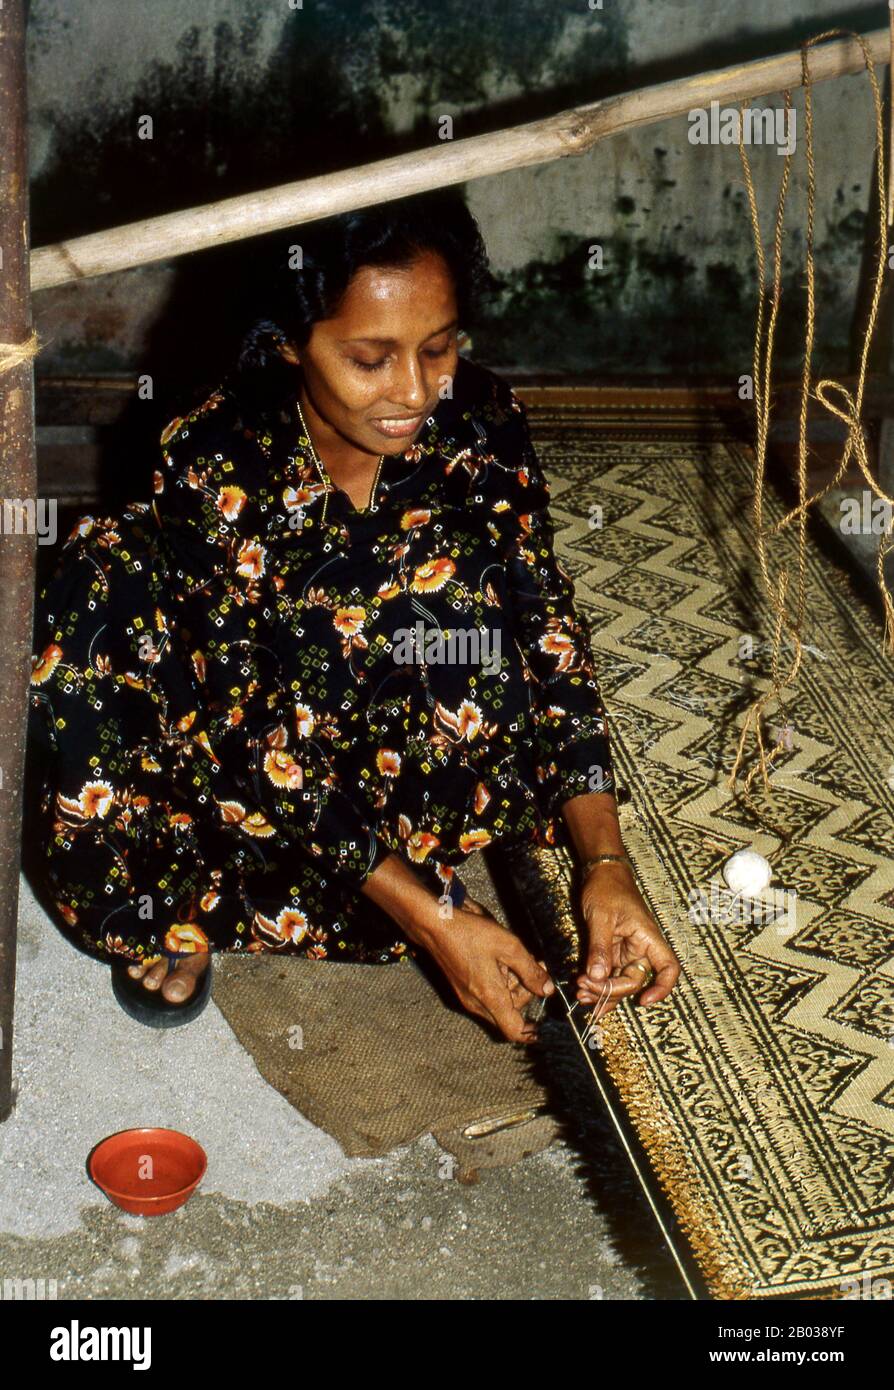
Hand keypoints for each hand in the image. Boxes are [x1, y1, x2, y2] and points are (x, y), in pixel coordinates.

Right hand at [413, 893, 554, 1043]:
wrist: (435, 926)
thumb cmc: (470, 934)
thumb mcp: (509, 946)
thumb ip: (531, 970)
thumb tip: (548, 989)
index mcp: (491, 998)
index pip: (514, 1031)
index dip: (532, 1032)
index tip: (544, 1022)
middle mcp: (477, 1004)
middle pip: (510, 1013)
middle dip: (526, 993)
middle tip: (535, 966)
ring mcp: (467, 998)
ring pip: (500, 1003)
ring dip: (513, 986)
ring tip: (515, 958)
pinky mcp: (462, 990)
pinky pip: (487, 996)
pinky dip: (499, 983)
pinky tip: (500, 961)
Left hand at [576, 862, 679, 1013]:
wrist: (600, 873)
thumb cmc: (607, 888)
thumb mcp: (601, 917)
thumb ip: (599, 947)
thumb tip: (597, 977)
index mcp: (648, 938)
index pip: (668, 968)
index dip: (662, 988)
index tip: (643, 1001)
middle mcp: (641, 949)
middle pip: (635, 982)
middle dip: (611, 990)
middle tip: (584, 987)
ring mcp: (627, 953)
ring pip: (620, 982)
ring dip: (602, 992)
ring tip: (580, 994)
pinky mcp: (614, 953)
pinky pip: (610, 975)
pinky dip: (598, 986)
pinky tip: (584, 994)